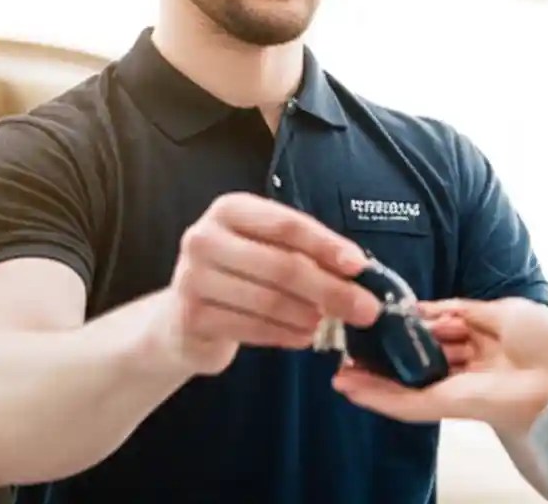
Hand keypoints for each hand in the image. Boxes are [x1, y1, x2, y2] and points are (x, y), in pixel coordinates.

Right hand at [167, 192, 381, 375]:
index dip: (327, 246)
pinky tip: (305, 337)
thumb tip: (358, 272)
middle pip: (282, 266)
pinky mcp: (192, 318)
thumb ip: (305, 253)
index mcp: (229, 209)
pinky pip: (254, 329)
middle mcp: (205, 238)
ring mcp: (193, 279)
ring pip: (270, 301)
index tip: (360, 266)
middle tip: (366, 310)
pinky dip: (288, 335)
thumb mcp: (266, 250)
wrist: (181, 318)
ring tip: (330, 324)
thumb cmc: (238, 275)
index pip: (287, 224)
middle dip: (331, 290)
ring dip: (311, 316)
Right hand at [332, 297, 547, 436]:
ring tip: (340, 369)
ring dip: (372, 379)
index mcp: (487, 342)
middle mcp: (471, 368)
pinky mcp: (452, 408)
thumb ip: (459, 310)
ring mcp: (459, 390)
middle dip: (385, 355)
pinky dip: (378, 397)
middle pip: (419, 361)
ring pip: (406, 386)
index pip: (438, 334)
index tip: (381, 319)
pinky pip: (409, 404)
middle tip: (352, 346)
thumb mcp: (502, 310)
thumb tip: (424, 308)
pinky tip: (351, 387)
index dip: (409, 327)